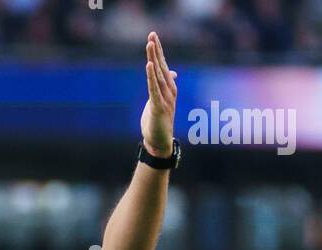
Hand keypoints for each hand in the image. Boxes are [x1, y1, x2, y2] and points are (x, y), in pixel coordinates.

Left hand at [140, 32, 176, 156]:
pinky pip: (154, 90)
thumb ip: (163, 85)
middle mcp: (169, 91)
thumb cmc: (159, 123)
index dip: (158, 52)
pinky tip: (149, 66)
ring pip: (158, 75)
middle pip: (161, 67)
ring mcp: (165, 99)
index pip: (163, 66)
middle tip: (152, 34)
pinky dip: (151, 78)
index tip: (153, 37)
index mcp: (169, 89)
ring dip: (154, 59)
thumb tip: (172, 72)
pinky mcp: (158, 108)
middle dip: (156, 51)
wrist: (160, 144)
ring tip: (150, 45)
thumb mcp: (161, 101)